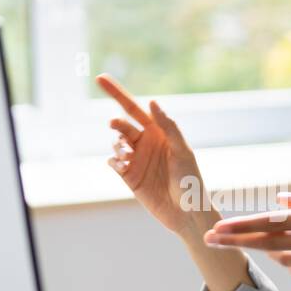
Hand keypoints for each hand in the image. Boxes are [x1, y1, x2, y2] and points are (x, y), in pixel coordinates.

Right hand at [97, 73, 208, 235]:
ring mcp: (135, 159)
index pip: (133, 108)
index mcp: (158, 132)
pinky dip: (114, 160)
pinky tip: (122, 165)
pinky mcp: (129, 176)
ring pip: (116, 144)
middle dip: (117, 124)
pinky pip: (113, 163)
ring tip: (126, 154)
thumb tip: (152, 102)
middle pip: (122, 125)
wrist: (186, 212)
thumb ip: (168, 127)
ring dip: (117, 145)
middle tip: (116, 125)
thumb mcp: (182, 150)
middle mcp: (145, 143)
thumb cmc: (190, 180)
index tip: (100, 78)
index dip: (116, 93)